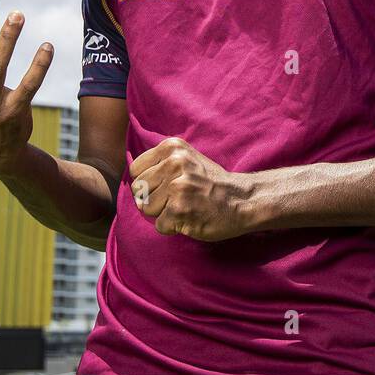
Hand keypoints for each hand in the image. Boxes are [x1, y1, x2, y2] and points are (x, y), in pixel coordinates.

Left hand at [129, 137, 256, 240]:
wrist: (241, 200)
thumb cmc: (210, 183)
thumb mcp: (186, 160)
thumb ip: (160, 164)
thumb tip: (133, 185)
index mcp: (172, 148)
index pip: (136, 170)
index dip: (148, 183)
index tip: (167, 185)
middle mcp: (174, 163)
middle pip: (139, 190)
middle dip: (154, 199)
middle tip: (179, 198)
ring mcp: (177, 186)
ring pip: (146, 208)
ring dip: (164, 214)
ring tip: (185, 206)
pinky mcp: (180, 209)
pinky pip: (160, 225)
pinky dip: (173, 227)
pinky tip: (190, 218)